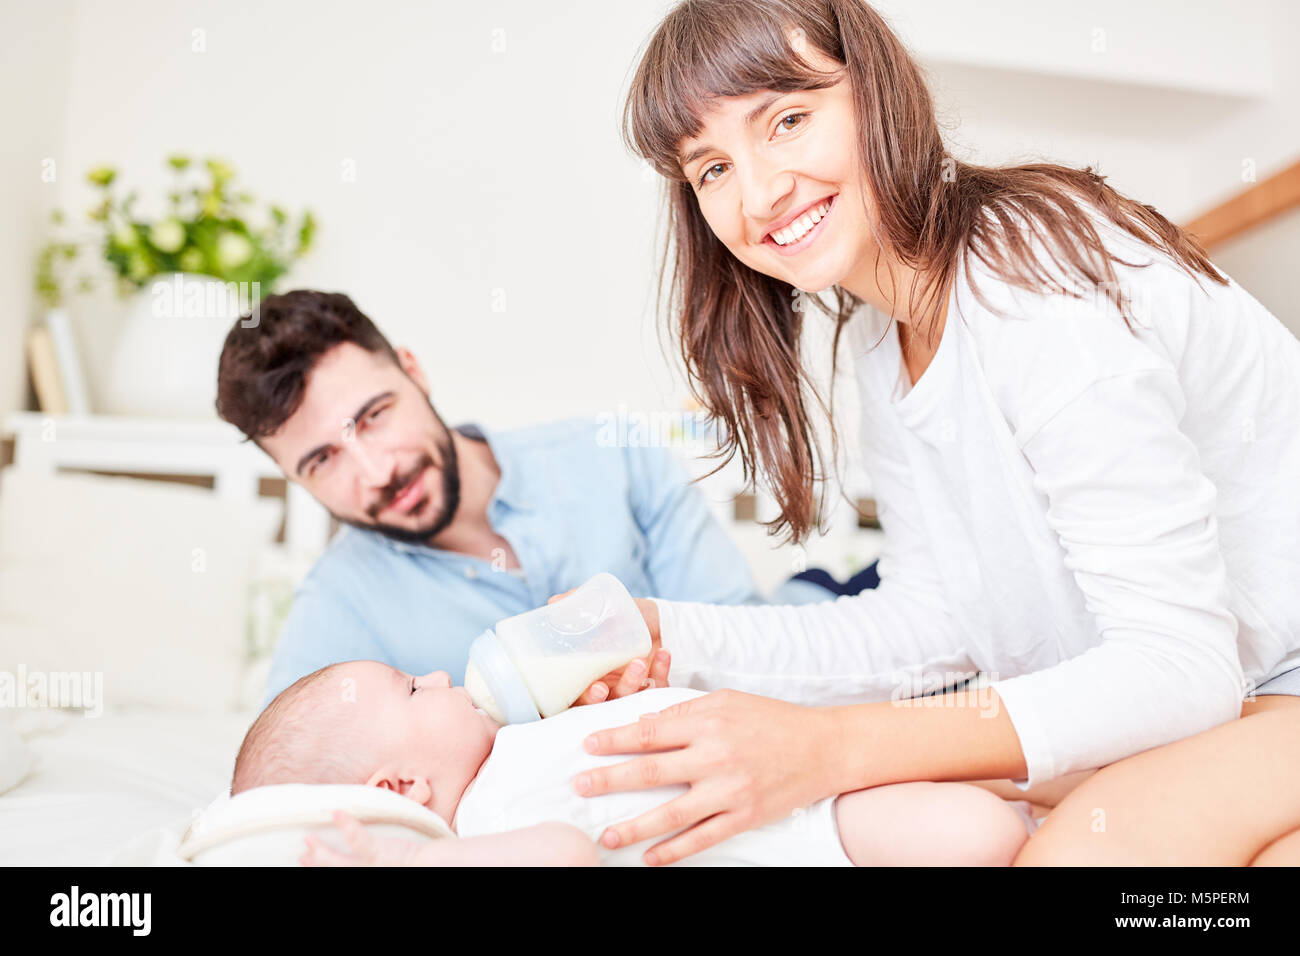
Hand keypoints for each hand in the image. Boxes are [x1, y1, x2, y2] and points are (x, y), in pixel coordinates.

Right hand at [300, 811, 434, 866]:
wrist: (435, 864)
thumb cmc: (418, 860)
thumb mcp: (391, 858)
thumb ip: (378, 852)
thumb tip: (368, 845)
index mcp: (368, 869)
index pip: (342, 867)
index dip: (323, 864)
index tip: (309, 859)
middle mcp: (365, 871)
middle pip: (335, 869)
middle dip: (316, 863)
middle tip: (301, 856)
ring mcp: (369, 867)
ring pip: (338, 862)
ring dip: (321, 853)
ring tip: (308, 840)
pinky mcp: (377, 855)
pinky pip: (358, 841)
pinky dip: (347, 826)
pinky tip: (337, 813)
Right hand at [545, 592, 668, 704]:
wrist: (657, 619)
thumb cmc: (622, 617)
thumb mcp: (601, 608)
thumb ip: (578, 605)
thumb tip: (555, 602)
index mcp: (585, 672)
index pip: (574, 694)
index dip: (579, 696)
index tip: (591, 688)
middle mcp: (605, 686)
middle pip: (595, 704)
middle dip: (597, 700)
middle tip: (602, 688)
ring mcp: (629, 689)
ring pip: (626, 698)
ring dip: (632, 682)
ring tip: (640, 661)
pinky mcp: (653, 686)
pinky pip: (657, 687)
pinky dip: (660, 671)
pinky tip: (663, 654)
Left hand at [571, 689, 840, 864]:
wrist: (824, 748)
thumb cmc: (772, 719)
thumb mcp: (727, 701)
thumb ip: (685, 710)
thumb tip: (644, 724)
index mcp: (708, 722)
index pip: (650, 732)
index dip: (615, 739)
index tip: (588, 745)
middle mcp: (715, 757)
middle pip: (651, 772)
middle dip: (610, 780)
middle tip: (579, 787)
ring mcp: (729, 791)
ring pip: (671, 814)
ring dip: (634, 826)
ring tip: (607, 835)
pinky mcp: (745, 817)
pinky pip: (703, 838)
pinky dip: (674, 851)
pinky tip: (652, 858)